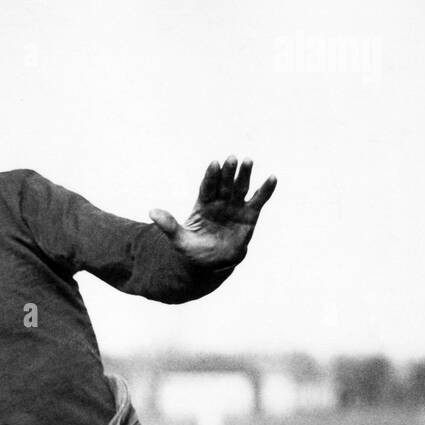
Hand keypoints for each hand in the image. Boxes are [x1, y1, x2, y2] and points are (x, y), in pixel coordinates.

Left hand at [149, 156, 276, 268]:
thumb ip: (169, 225)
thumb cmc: (195, 251)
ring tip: (248, 161)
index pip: (207, 187)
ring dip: (245, 174)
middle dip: (228, 172)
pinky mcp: (249, 215)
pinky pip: (258, 200)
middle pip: (225, 183)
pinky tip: (272, 177)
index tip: (214, 164)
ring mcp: (235, 207)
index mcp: (203, 205)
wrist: (212, 265)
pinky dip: (266, 190)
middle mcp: (220, 202)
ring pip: (241, 187)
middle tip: (232, 158)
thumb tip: (152, 212)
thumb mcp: (179, 240)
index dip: (211, 176)